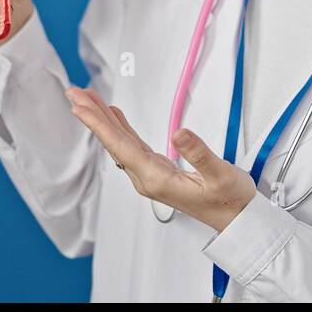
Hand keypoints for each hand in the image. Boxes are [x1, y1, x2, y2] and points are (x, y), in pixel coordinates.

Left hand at [64, 86, 258, 231]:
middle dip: (93, 116)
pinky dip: (120, 127)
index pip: (121, 147)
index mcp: (157, 179)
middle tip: (74, 93)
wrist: (236, 218)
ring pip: (120, 142)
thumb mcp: (221, 175)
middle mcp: (148, 178)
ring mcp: (151, 174)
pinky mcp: (157, 170)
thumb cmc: (229, 201)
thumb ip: (200, 154)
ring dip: (103, 119)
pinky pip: (131, 145)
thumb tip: (180, 133)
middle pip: (114, 143)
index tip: (80, 107)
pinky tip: (114, 116)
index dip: (99, 125)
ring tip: (88, 99)